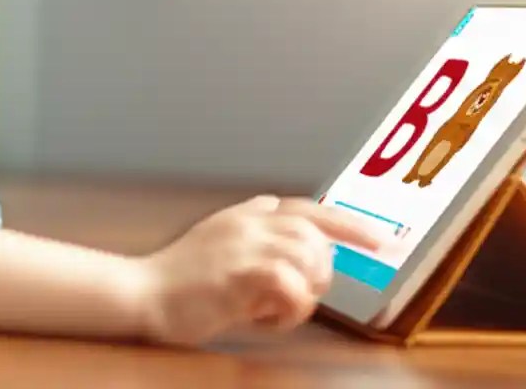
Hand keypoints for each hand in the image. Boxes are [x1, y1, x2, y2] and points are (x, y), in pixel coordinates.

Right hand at [134, 195, 384, 345]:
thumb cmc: (179, 277)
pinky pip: (291, 287)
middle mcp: (249, 223)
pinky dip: (289, 311)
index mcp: (247, 215)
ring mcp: (244, 246)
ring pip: (308, 257)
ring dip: (305, 291)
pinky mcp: (239, 274)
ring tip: (280, 310)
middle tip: (304, 296)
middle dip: (323, 269)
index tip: (383, 240)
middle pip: (316, 234)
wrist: (142, 295)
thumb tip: (274, 205)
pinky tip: (267, 321)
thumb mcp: (215, 235)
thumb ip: (248, 220)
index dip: (350, 224)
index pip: (311, 209)